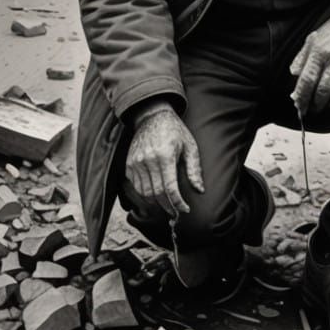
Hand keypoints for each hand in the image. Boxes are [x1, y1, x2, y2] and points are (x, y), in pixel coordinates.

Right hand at [125, 100, 203, 214]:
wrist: (152, 116)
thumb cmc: (175, 131)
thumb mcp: (190, 146)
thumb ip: (194, 169)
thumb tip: (200, 190)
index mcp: (165, 155)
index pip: (170, 188)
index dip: (178, 203)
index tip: (185, 209)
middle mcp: (148, 160)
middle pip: (156, 194)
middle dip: (167, 207)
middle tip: (176, 213)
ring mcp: (135, 162)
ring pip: (144, 193)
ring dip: (156, 204)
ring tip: (166, 206)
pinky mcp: (128, 164)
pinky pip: (135, 186)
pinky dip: (144, 195)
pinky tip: (155, 196)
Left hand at [290, 0, 329, 115]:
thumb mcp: (313, 37)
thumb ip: (302, 56)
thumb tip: (293, 73)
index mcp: (318, 50)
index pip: (306, 79)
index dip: (301, 95)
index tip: (298, 104)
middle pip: (319, 89)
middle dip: (311, 103)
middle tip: (306, 109)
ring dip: (324, 105)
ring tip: (318, 108)